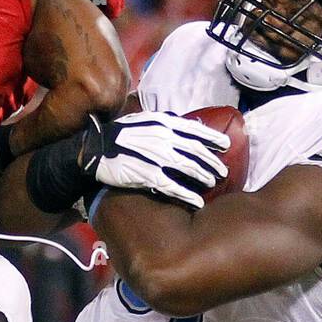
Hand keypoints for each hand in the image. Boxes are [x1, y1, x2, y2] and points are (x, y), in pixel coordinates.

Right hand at [83, 110, 228, 207]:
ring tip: (213, 183)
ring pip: (189, 168)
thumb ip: (164, 122)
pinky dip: (189, 195)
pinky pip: (174, 187)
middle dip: (212, 162)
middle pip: (196, 151)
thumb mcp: (143, 119)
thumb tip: (185, 124)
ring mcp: (158, 158)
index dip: (213, 138)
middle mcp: (164, 139)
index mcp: (164, 124)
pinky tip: (198, 201)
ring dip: (204, 176)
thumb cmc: (118, 134)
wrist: (96, 148)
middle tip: (223, 171)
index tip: (225, 145)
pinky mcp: (149, 176)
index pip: (195, 130)